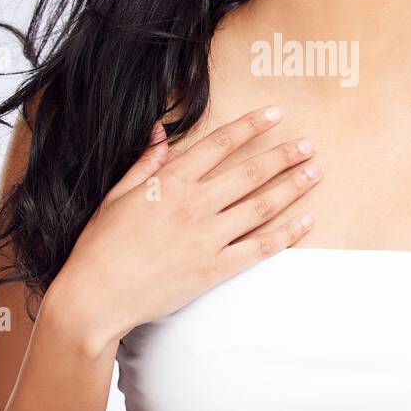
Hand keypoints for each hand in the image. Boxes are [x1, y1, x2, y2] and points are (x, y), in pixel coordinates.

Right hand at [42, 105, 320, 349]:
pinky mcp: (214, 270)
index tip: (275, 114)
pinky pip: (258, 249)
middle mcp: (194, 205)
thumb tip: (160, 132)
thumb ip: (145, 163)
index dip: (250, 126)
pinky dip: (286, 234)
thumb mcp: (118, 194)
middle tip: (309, 145)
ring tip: (314, 173)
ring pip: (261, 207)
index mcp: (170, 182)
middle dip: (283, 156)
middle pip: (250, 173)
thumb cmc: (101, 245)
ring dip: (292, 187)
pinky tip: (305, 221)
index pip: (219, 144)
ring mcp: (207, 238)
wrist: (96, 296)